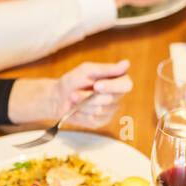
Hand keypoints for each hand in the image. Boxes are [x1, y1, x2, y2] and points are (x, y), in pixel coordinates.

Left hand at [7, 60, 132, 125]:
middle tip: (74, 93)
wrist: (58, 98)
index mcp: (117, 80)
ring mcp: (110, 110)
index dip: (112, 87)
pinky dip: (81, 114)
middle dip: (89, 97)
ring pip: (100, 110)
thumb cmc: (73, 81)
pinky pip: (94, 120)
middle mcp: (117, 95)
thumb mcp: (87, 70)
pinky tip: (76, 110)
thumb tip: (127, 64)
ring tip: (73, 99)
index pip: (126, 85)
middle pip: (110, 99)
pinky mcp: (101, 121)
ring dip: (82, 105)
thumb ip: (106, 69)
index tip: (97, 86)